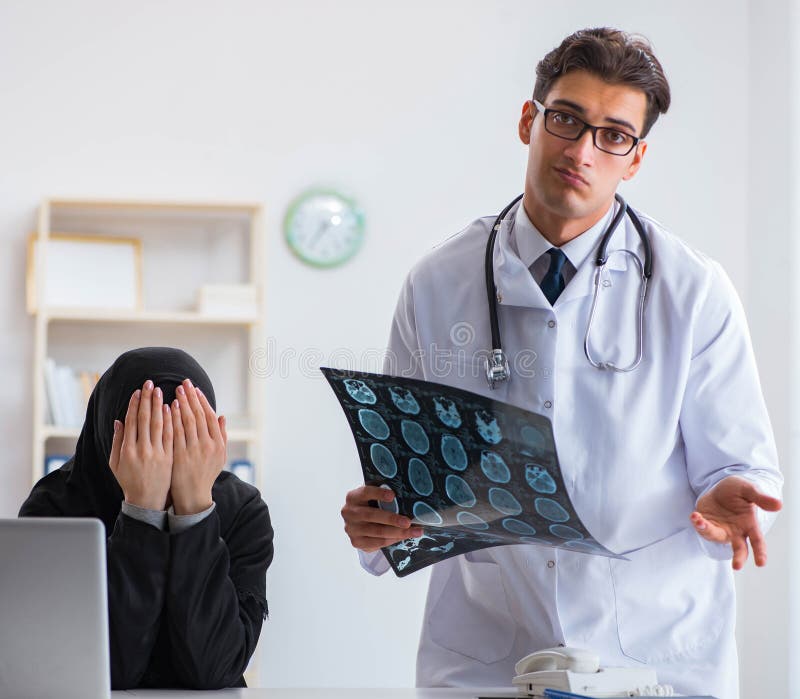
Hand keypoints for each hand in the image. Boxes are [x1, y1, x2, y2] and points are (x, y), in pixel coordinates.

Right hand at [109, 380, 172, 510]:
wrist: (147, 500)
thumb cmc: (129, 480)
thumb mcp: (116, 463)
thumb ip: (117, 441)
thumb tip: (118, 420)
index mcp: (127, 450)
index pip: (132, 421)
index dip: (134, 404)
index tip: (138, 391)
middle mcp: (141, 450)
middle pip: (145, 419)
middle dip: (147, 399)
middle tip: (150, 383)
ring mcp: (157, 454)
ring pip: (158, 425)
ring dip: (159, 406)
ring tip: (161, 391)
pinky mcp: (169, 457)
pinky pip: (170, 435)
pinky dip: (170, 420)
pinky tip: (171, 408)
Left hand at [170, 378, 226, 514]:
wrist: (193, 496)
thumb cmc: (205, 474)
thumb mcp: (219, 456)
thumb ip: (221, 435)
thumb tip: (222, 416)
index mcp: (217, 444)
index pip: (209, 416)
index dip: (202, 401)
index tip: (195, 389)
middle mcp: (207, 445)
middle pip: (198, 415)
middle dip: (191, 398)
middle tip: (184, 383)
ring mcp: (193, 451)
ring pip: (187, 422)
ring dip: (181, 404)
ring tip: (176, 391)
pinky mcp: (179, 456)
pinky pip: (175, 433)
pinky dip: (172, 419)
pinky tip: (167, 408)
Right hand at [341, 485, 422, 552]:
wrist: (359, 522)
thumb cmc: (370, 505)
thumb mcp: (372, 497)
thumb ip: (382, 496)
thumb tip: (407, 498)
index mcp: (353, 497)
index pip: (365, 493)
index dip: (378, 493)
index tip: (393, 495)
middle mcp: (349, 513)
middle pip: (371, 515)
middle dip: (392, 519)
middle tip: (408, 522)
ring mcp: (351, 529)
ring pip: (377, 532)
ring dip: (398, 532)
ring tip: (414, 531)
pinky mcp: (356, 542)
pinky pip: (378, 543)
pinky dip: (393, 540)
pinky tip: (404, 537)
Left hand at [691, 475, 781, 569]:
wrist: (719, 487)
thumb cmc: (737, 490)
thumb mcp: (748, 490)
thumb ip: (761, 498)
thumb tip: (779, 505)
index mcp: (750, 525)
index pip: (757, 541)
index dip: (760, 552)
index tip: (761, 563)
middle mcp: (736, 531)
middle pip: (739, 549)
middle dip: (739, 558)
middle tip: (736, 566)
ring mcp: (721, 529)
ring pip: (715, 536)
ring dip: (708, 531)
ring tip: (701, 521)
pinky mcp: (707, 524)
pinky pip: (702, 528)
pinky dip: (698, 523)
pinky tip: (695, 515)